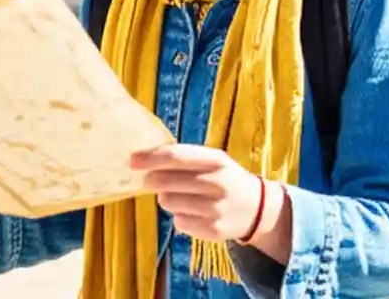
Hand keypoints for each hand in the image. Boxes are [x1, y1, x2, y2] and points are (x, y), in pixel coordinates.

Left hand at [131, 144, 265, 242]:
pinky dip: (179, 216)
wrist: (256, 208)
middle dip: (150, 180)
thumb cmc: (224, 178)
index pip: (176, 156)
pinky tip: (193, 212)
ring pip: (169, 202)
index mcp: (216, 160)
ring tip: (179, 196)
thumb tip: (143, 159)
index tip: (132, 160)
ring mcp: (215, 209)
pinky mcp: (212, 230)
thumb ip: (184, 158)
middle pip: (166, 181)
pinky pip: (178, 221)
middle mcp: (217, 183)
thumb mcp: (213, 161)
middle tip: (147, 180)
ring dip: (166, 198)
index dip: (150, 158)